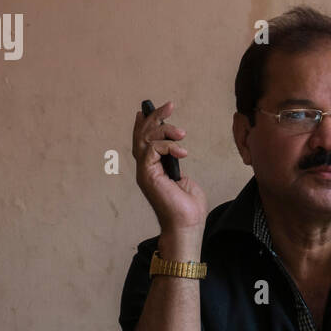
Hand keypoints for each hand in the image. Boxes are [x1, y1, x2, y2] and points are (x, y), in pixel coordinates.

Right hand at [132, 101, 207, 237]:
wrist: (187, 224)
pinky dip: (168, 145)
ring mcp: (144, 172)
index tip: (156, 108)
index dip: (146, 123)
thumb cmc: (188, 207)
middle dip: (154, 117)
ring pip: (146, 139)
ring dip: (164, 129)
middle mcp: (144, 169)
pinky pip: (153, 148)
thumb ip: (175, 164)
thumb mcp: (184, 178)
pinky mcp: (148, 175)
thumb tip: (176, 153)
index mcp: (152, 169)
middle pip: (142, 135)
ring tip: (182, 132)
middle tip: (169, 105)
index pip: (143, 141)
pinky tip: (182, 151)